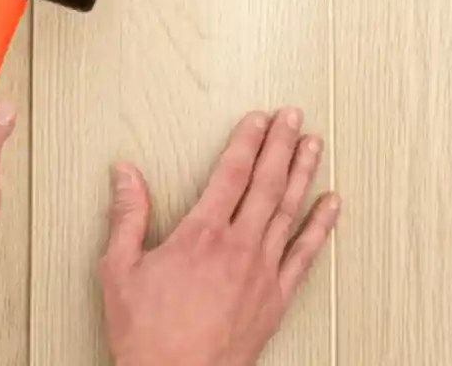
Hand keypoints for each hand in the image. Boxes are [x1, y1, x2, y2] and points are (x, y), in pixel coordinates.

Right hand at [101, 108, 339, 365]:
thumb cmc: (148, 335)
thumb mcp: (119, 269)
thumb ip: (126, 216)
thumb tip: (126, 174)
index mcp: (201, 234)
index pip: (231, 173)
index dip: (247, 141)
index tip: (258, 119)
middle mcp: (238, 247)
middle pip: (267, 183)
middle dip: (281, 145)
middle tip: (294, 117)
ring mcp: (263, 272)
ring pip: (290, 210)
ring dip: (303, 173)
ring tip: (314, 145)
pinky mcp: (277, 298)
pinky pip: (306, 254)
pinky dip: (321, 226)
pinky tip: (332, 205)